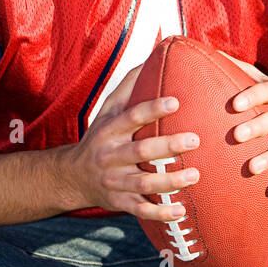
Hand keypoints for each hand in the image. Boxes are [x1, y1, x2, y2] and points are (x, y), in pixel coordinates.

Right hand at [65, 64, 199, 221]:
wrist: (72, 176)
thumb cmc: (100, 136)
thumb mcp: (107, 109)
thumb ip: (130, 85)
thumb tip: (155, 54)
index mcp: (109, 130)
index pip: (131, 117)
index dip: (152, 109)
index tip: (176, 102)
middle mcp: (110, 156)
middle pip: (140, 151)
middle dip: (167, 146)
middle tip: (195, 140)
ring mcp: (113, 182)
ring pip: (143, 184)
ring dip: (170, 182)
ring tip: (195, 175)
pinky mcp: (118, 203)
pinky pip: (141, 210)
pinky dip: (161, 212)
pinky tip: (182, 210)